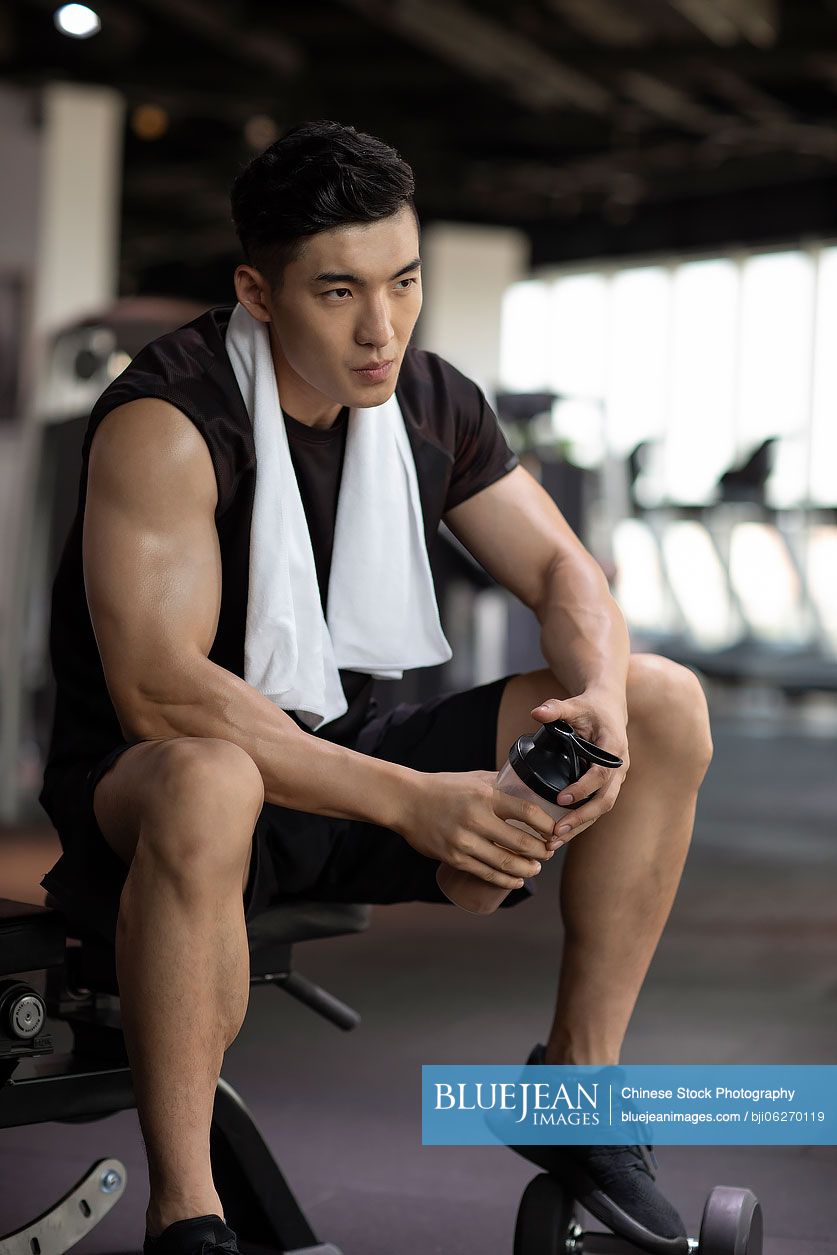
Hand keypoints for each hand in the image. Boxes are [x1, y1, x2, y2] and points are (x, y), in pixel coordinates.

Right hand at [395, 769, 559, 888]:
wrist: (406, 801)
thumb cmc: (442, 788)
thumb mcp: (473, 779)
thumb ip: (499, 784)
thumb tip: (525, 787)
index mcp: (485, 796)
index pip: (527, 812)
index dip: (546, 826)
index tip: (555, 831)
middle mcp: (476, 819)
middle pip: (520, 843)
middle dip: (541, 852)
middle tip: (549, 852)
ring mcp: (464, 841)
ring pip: (505, 863)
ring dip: (527, 870)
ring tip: (536, 869)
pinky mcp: (454, 857)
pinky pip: (486, 874)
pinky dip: (506, 881)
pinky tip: (516, 881)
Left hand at [530, 689, 629, 842]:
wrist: (609, 709)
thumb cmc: (591, 707)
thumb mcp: (574, 704)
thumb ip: (555, 708)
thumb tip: (537, 712)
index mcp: (614, 748)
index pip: (600, 774)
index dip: (582, 788)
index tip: (561, 799)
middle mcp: (618, 767)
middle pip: (604, 800)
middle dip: (581, 818)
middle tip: (556, 832)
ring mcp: (615, 779)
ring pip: (601, 809)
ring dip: (579, 826)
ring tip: (553, 842)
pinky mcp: (608, 785)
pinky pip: (596, 807)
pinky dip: (580, 822)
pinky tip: (560, 834)